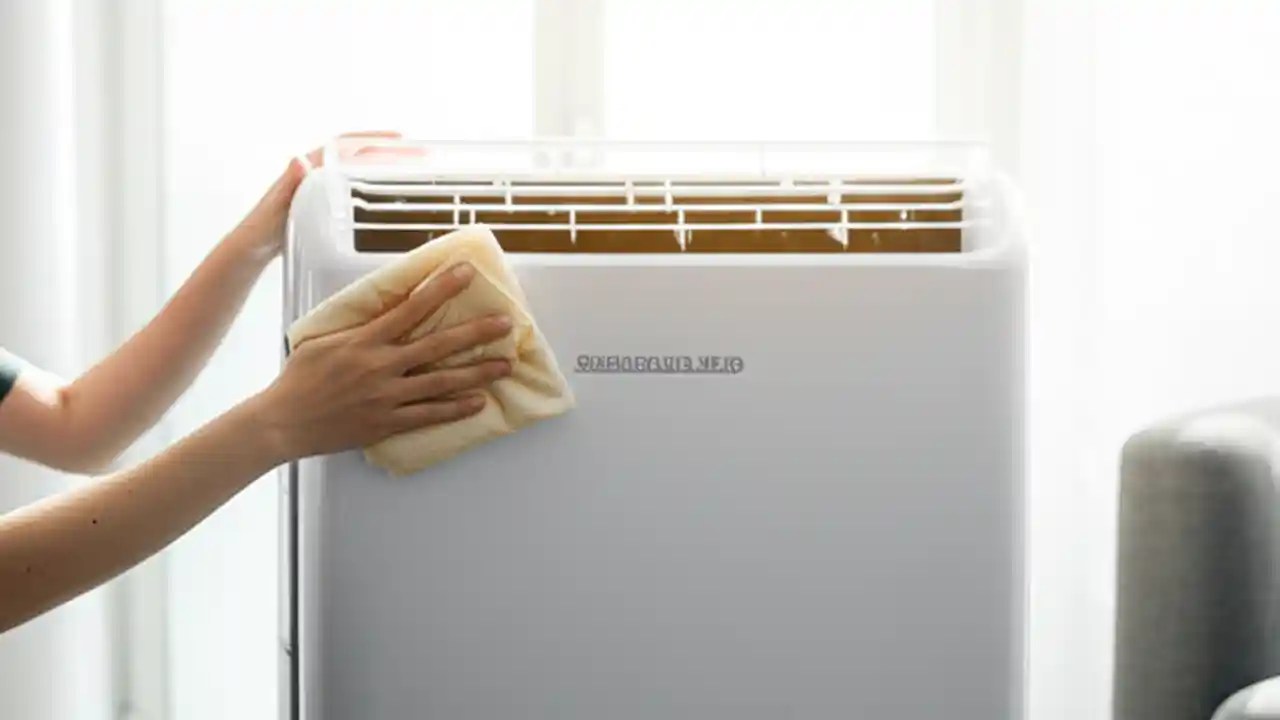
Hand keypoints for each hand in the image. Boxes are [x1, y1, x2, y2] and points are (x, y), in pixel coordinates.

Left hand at [227, 130, 424, 258]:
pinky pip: (359, 195)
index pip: (347, 147)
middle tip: (420, 158)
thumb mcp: (273, 206)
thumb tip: (301, 160)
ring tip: (415, 177)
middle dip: (390, 156)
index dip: (374, 141)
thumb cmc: (259, 230)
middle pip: (361, 159)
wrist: (250, 251)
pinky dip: (378, 195)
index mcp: (309, 169)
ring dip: (387, 174)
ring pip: (362, 177)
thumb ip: (287, 184)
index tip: (400, 140)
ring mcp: (324, 193)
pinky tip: (393, 206)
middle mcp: (319, 176)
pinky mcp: (326, 210)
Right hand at [255, 262, 512, 460]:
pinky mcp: (387, 422)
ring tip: (504, 365)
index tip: (466, 273)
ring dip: (477, 372)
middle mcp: (381, 366)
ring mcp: (387, 396)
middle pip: (438, 344)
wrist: (283, 422)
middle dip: (476, 332)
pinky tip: (478, 402)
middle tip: (505, 323)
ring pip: (442, 381)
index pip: (412, 307)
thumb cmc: (299, 379)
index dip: (442, 288)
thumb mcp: (324, 340)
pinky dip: (456, 408)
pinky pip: (429, 414)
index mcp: (365, 340)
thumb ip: (358, 328)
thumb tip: (383, 312)